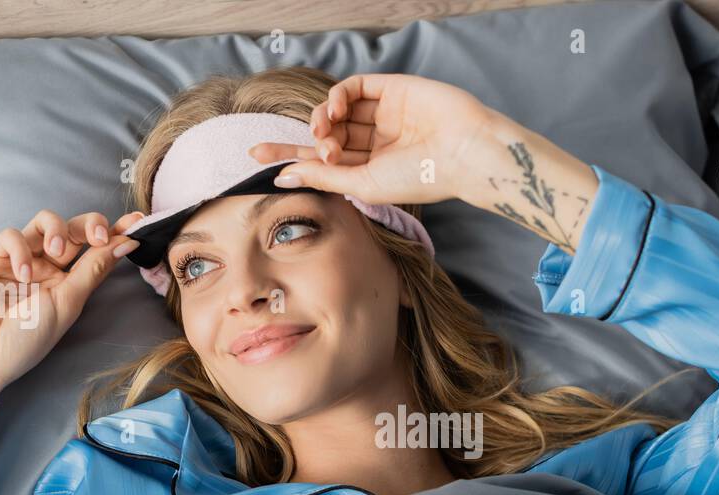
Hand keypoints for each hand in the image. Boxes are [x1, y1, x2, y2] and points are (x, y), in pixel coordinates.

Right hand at [0, 210, 143, 397]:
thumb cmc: (25, 338)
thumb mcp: (68, 304)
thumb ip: (93, 270)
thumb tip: (126, 244)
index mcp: (68, 281)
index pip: (95, 249)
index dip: (115, 232)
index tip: (137, 220)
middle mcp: (46, 266)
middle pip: (74, 228)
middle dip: (89, 224)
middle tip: (96, 236)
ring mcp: (18, 258)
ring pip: (44, 221)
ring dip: (57, 229)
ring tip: (56, 250)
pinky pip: (11, 234)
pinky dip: (20, 249)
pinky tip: (22, 274)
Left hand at [246, 73, 498, 206]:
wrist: (463, 151)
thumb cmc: (420, 177)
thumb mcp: (364, 184)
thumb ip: (323, 177)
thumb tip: (282, 176)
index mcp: (371, 170)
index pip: (321, 162)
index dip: (288, 156)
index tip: (256, 156)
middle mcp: (374, 143)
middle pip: (324, 135)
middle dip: (308, 141)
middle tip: (319, 150)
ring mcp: (382, 115)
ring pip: (335, 111)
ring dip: (321, 119)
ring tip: (325, 133)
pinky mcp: (390, 89)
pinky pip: (352, 87)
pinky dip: (335, 95)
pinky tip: (334, 109)